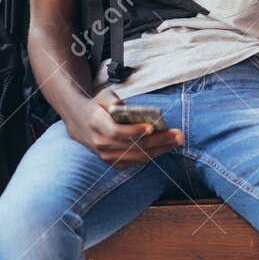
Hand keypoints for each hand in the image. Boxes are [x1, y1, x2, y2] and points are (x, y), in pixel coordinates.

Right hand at [66, 89, 182, 167]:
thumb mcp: (103, 96)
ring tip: (176, 141)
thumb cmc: (98, 107)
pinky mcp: (114, 163)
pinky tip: (165, 147)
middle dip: (157, 141)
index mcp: (96, 124)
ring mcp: (107, 156)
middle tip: (177, 135)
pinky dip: (152, 155)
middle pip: (133, 146)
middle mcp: (101, 144)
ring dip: (160, 150)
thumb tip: (130, 109)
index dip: (135, 131)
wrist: (81, 124)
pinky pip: (136, 161)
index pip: (117, 132)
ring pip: (137, 156)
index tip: (152, 127)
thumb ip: (114, 100)